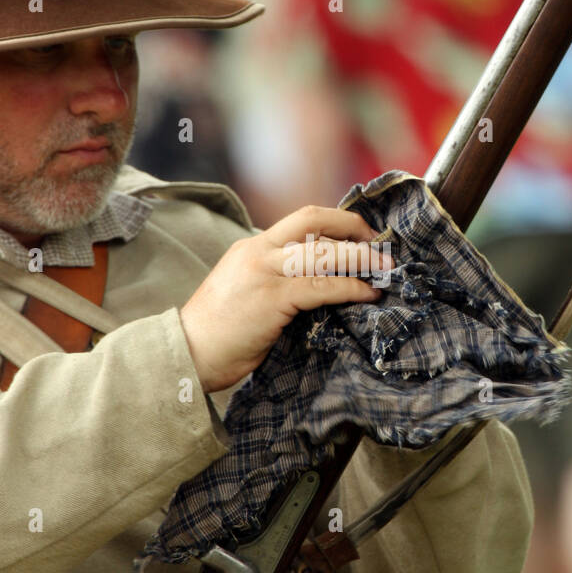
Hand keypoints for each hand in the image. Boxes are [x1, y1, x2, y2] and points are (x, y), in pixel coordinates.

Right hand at [180, 206, 388, 393]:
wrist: (187, 353)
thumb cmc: (218, 335)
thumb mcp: (246, 294)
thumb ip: (276, 281)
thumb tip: (321, 286)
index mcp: (251, 247)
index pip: (300, 220)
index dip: (335, 222)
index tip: (360, 236)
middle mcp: (257, 251)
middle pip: (312, 219)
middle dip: (352, 226)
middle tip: (379, 245)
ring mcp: (264, 271)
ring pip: (323, 251)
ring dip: (360, 258)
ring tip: (384, 270)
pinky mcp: (272, 297)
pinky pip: (321, 285)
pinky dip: (350, 287)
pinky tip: (367, 294)